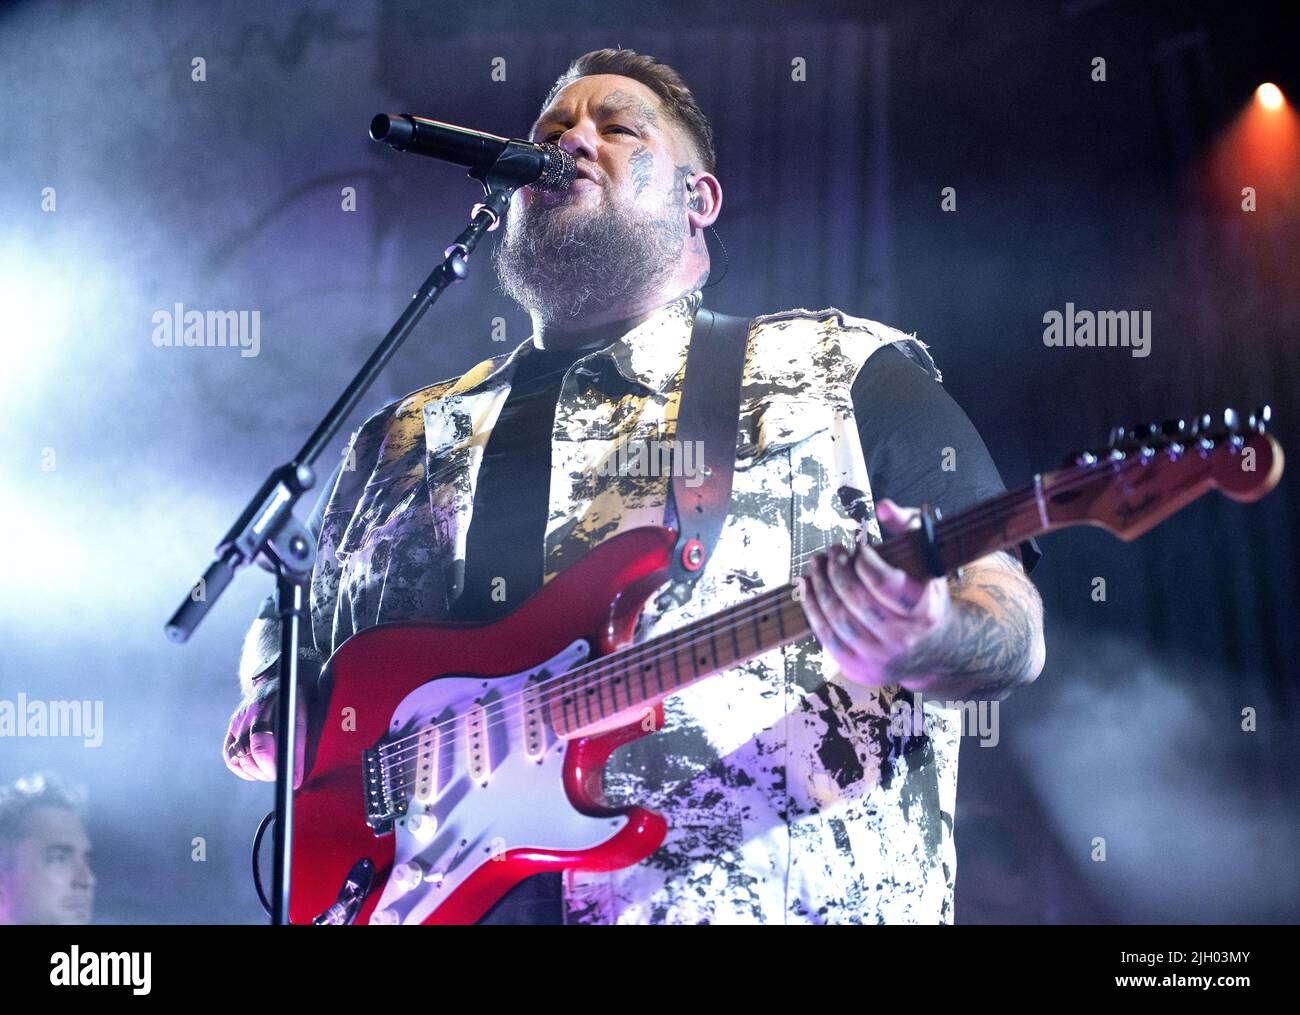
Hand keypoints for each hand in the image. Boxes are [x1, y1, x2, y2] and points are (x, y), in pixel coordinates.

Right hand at [223, 679, 306, 787]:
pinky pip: (230, 757)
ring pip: (239, 757)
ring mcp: (239, 720)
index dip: (277, 764)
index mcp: (273, 704)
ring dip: (257, 772)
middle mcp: (252, 712)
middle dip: (270, 771)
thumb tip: (297, 779)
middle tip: (284, 774)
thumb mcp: (305, 714)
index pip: (265, 740)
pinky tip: (256, 771)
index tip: (292, 779)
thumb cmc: (297, 699)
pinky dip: (243, 769)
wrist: (277, 678)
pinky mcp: (232, 728)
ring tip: (272, 771)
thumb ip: (300, 744)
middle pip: (253, 751)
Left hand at [798, 499, 951, 687]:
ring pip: (838, 619)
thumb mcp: (927, 558)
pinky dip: (812, 609)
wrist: (932, 650)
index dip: (864, 560)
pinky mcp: (859, 668)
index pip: (884, 582)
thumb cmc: (923, 594)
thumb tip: (883, 507)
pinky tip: (808, 588)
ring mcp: (880, 657)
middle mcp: (904, 639)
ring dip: (819, 586)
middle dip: (836, 570)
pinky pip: (826, 637)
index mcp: (924, 611)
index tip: (858, 548)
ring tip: (816, 565)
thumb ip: (909, 525)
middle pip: (857, 600)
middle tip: (831, 552)